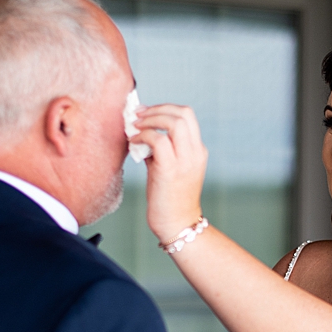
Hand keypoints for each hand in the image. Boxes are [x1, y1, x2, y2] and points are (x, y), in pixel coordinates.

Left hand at [132, 104, 207, 243]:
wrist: (177, 224)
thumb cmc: (169, 197)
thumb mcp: (169, 167)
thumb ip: (160, 148)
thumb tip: (140, 131)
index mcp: (198, 150)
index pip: (187, 115)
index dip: (165, 108)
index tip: (146, 112)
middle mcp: (195, 153)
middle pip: (183, 113)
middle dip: (157, 109)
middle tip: (137, 115)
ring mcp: (185, 161)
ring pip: (174, 122)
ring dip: (150, 120)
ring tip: (134, 126)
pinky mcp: (170, 170)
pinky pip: (158, 140)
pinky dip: (143, 136)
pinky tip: (133, 142)